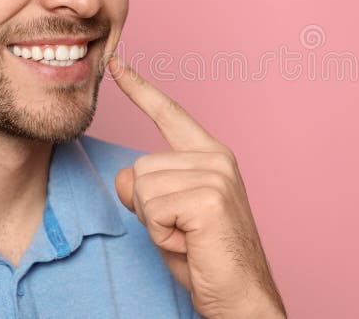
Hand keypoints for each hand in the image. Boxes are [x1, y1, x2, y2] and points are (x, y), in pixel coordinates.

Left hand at [108, 54, 286, 318]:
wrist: (242, 295)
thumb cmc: (207, 257)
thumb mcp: (167, 216)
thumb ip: (146, 188)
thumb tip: (127, 177)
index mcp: (211, 156)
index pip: (168, 114)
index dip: (140, 89)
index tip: (117, 63)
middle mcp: (216, 158)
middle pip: (139, 167)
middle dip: (148, 208)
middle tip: (182, 231)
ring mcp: (215, 175)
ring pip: (142, 188)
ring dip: (155, 223)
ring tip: (188, 237)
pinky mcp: (208, 198)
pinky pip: (151, 208)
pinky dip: (161, 234)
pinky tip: (190, 243)